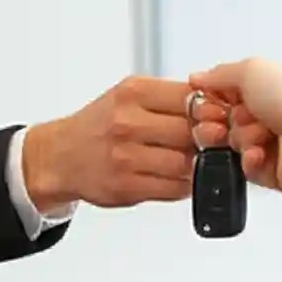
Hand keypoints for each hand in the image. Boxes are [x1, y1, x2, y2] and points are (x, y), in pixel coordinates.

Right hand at [23, 76, 225, 207]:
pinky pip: (174, 188)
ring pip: (186, 163)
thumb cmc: (101, 125)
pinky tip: (180, 176)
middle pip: (191, 131)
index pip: (190, 97)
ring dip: (199, 164)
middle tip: (215, 141)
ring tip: (196, 159)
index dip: (212, 109)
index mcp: (133, 93)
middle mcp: (127, 123)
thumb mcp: (131, 95)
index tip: (220, 115)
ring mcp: (126, 157)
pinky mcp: (127, 187)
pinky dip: (185, 184)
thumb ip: (172, 98)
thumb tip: (219, 103)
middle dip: (209, 138)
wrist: (61, 156)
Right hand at [188, 58, 281, 193]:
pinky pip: (245, 171)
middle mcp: (265, 115)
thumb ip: (220, 74)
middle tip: (236, 119)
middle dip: (223, 123)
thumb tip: (199, 77)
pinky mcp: (273, 171)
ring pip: (231, 148)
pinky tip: (262, 153)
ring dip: (242, 140)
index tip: (210, 104)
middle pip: (220, 125)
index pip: (218, 99)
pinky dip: (250, 162)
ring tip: (262, 134)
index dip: (209, 104)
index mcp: (261, 90)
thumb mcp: (251, 69)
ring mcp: (269, 144)